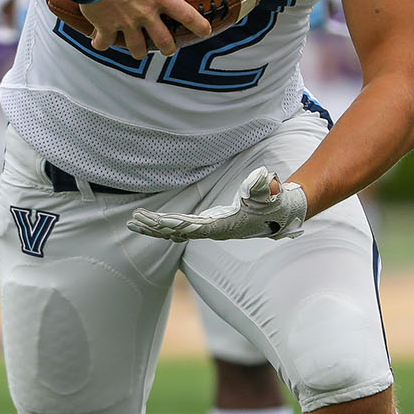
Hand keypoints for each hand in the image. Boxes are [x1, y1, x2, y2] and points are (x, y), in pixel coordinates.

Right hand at [78, 0, 212, 57]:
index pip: (186, 15)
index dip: (199, 25)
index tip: (205, 32)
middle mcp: (145, 15)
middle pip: (163, 41)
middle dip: (167, 47)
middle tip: (168, 47)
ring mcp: (125, 24)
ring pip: (137, 48)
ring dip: (139, 50)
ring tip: (138, 50)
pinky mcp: (105, 27)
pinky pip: (104, 43)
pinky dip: (102, 43)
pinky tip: (100, 41)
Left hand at [127, 168, 307, 241]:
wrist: (281, 214)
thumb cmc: (274, 203)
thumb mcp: (272, 194)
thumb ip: (267, 187)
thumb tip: (269, 181)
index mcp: (224, 228)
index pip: (195, 228)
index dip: (176, 224)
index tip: (158, 221)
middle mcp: (213, 233)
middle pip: (178, 232)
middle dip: (155, 226)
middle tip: (133, 219)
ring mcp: (209, 231)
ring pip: (175, 233)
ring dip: (153, 227)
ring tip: (132, 221)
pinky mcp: (207, 226)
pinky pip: (180, 229)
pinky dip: (163, 226)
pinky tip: (148, 223)